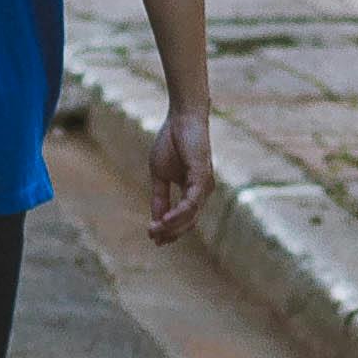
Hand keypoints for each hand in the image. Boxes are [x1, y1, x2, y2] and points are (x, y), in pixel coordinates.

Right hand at [147, 111, 213, 245]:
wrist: (181, 118)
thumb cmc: (171, 142)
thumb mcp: (159, 174)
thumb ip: (159, 196)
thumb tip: (155, 218)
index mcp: (192, 191)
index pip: (184, 218)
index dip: (169, 230)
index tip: (153, 239)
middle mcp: (202, 191)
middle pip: (189, 221)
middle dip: (171, 232)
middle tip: (153, 239)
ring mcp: (204, 185)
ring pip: (191, 215)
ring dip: (173, 226)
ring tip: (155, 231)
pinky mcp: (202, 177)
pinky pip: (191, 202)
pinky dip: (179, 213)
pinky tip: (165, 220)